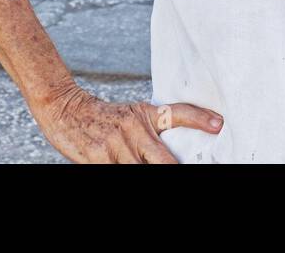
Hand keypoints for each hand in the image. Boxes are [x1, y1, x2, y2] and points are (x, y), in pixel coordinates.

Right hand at [30, 82, 223, 162]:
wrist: (65, 108)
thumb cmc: (103, 116)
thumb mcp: (131, 115)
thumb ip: (150, 131)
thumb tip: (171, 153)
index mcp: (144, 114)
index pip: (178, 112)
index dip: (199, 119)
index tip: (218, 125)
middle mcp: (133, 127)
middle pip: (164, 159)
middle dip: (175, 170)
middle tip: (186, 170)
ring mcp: (116, 144)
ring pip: (141, 171)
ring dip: (145, 172)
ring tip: (143, 167)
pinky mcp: (98, 157)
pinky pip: (118, 175)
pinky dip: (123, 176)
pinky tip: (123, 168)